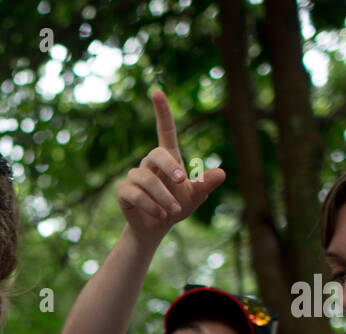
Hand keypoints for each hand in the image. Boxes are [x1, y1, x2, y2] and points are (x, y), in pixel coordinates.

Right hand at [115, 90, 225, 240]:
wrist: (155, 228)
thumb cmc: (177, 207)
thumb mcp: (195, 197)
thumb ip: (206, 185)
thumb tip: (221, 173)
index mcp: (168, 159)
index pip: (165, 130)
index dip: (162, 111)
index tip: (157, 92)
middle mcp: (149, 164)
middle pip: (156, 154)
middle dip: (169, 166)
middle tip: (183, 181)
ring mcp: (134, 177)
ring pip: (146, 179)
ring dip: (163, 196)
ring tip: (174, 212)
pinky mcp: (124, 192)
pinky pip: (136, 194)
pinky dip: (151, 205)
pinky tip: (162, 215)